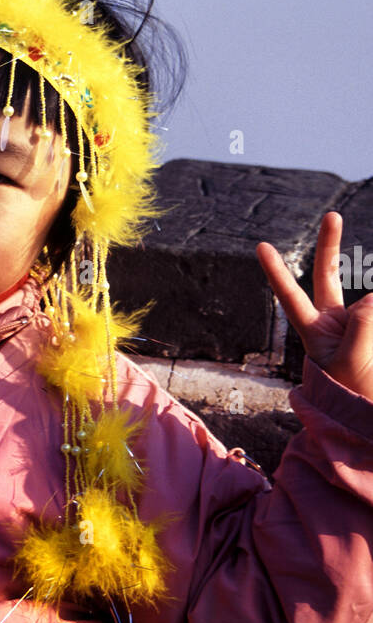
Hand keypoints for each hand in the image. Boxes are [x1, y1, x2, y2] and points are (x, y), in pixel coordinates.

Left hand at [257, 211, 372, 401]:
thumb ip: (360, 326)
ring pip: (368, 301)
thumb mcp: (351, 362)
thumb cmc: (351, 391)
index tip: (260, 246)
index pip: (290, 297)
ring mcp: (356, 318)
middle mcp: (331, 319)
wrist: (368, 407)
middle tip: (331, 214)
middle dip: (329, 244)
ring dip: (370, 319)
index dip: (277, 272)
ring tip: (366, 350)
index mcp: (313, 331)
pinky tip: (370, 345)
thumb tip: (372, 295)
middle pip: (326, 274)